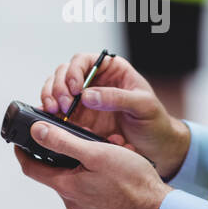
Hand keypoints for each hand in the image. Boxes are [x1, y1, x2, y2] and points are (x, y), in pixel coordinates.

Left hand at [13, 121, 171, 208]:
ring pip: (78, 179)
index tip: (19, 142)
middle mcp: (73, 202)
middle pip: (57, 172)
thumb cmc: (132, 181)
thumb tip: (37, 132)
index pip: (31, 169)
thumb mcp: (95, 153)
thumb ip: (64, 142)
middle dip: (67, 152)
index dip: (23, 153)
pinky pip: (93, 189)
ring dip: (88, 163)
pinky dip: (99, 176)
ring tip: (110, 150)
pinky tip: (117, 167)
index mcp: (67, 187)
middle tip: (83, 137)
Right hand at [39, 52, 190, 178]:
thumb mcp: (143, 106)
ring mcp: (84, 101)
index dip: (75, 71)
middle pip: (64, 73)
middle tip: (62, 104)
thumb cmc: (155, 121)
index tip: (76, 89)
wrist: (157, 148)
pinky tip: (53, 122)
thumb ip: (117, 98)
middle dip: (59, 86)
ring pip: (56, 90)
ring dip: (50, 98)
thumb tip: (87, 95)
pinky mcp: (79, 119)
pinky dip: (52, 115)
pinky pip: (58, 112)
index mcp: (112, 70)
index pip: (84, 60)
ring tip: (54, 112)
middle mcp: (94, 82)